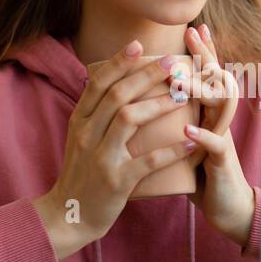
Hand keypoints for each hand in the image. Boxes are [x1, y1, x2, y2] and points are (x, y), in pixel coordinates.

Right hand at [33, 39, 197, 259]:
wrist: (69, 215)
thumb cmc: (81, 174)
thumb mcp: (80, 139)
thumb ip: (94, 114)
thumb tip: (114, 83)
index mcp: (79, 121)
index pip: (98, 83)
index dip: (119, 62)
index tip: (139, 46)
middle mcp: (87, 134)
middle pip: (117, 95)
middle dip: (146, 75)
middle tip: (173, 64)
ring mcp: (101, 157)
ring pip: (129, 119)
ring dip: (159, 103)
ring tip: (183, 94)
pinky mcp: (116, 181)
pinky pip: (148, 161)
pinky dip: (171, 150)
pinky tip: (191, 141)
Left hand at [180, 24, 254, 247]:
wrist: (226, 207)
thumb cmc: (200, 173)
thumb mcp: (184, 141)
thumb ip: (171, 123)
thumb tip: (142, 101)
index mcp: (207, 114)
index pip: (206, 76)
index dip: (202, 52)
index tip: (193, 28)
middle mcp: (218, 121)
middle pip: (216, 80)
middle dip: (205, 57)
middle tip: (191, 35)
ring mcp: (222, 139)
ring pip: (219, 107)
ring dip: (201, 90)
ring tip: (181, 79)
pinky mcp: (222, 164)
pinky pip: (215, 147)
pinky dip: (202, 137)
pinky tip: (188, 130)